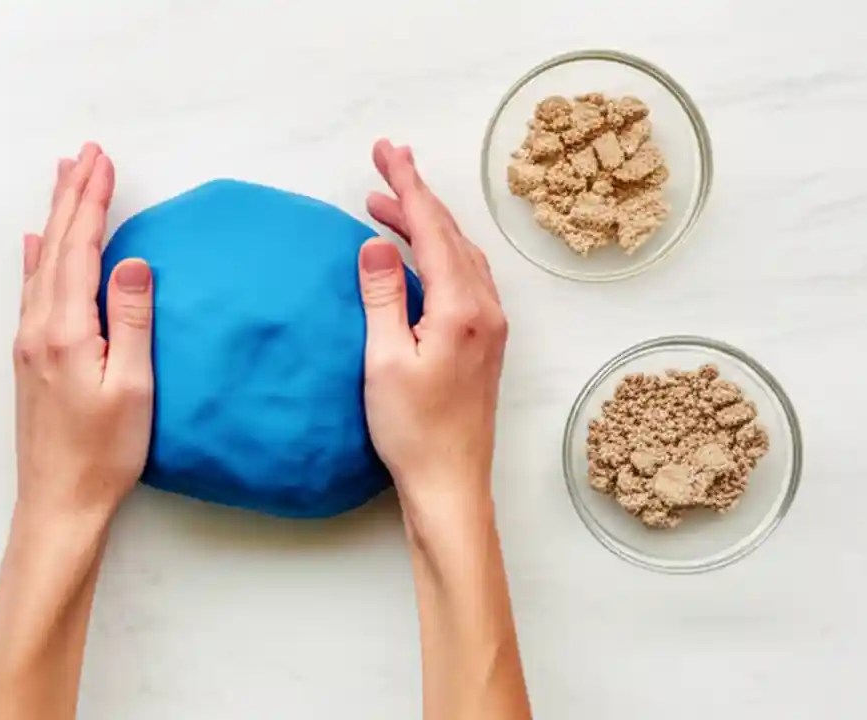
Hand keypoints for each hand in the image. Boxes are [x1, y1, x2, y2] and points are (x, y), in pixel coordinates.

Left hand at [14, 143, 154, 525]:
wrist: (58, 504)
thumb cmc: (103, 454)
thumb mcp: (133, 387)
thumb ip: (132, 320)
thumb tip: (133, 261)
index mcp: (66, 329)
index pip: (81, 248)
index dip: (92, 201)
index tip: (103, 162)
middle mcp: (38, 327)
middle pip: (56, 246)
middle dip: (73, 196)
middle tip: (86, 154)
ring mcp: (28, 342)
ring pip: (42, 263)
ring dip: (56, 218)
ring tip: (64, 180)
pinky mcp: (29, 358)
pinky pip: (32, 290)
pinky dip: (37, 258)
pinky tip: (36, 244)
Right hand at [358, 139, 507, 517]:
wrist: (450, 484)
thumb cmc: (413, 431)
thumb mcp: (384, 361)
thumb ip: (382, 296)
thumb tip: (377, 242)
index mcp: (461, 308)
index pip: (432, 229)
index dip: (406, 185)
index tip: (385, 152)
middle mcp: (484, 310)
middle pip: (450, 233)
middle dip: (416, 194)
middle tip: (385, 161)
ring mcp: (489, 326)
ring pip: (459, 253)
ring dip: (425, 224)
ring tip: (386, 204)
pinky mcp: (483, 342)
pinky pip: (463, 276)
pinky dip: (437, 251)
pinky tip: (416, 253)